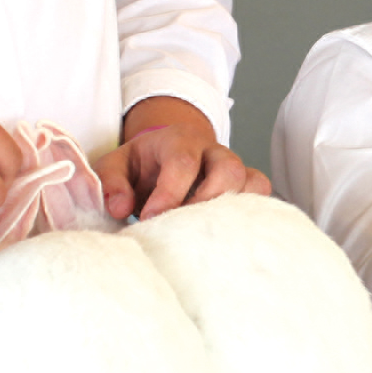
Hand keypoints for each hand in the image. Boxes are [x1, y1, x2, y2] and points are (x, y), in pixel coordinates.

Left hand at [95, 96, 268, 219]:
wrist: (161, 159)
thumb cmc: (139, 166)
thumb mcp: (114, 166)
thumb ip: (111, 184)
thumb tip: (119, 208)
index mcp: (179, 140)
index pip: (183, 163)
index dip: (169, 194)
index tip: (150, 219)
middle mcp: (212, 150)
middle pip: (228, 169)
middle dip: (206, 202)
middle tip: (180, 227)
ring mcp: (232, 166)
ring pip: (251, 182)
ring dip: (230, 211)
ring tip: (201, 232)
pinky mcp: (244, 184)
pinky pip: (261, 193)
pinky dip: (250, 211)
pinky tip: (222, 230)